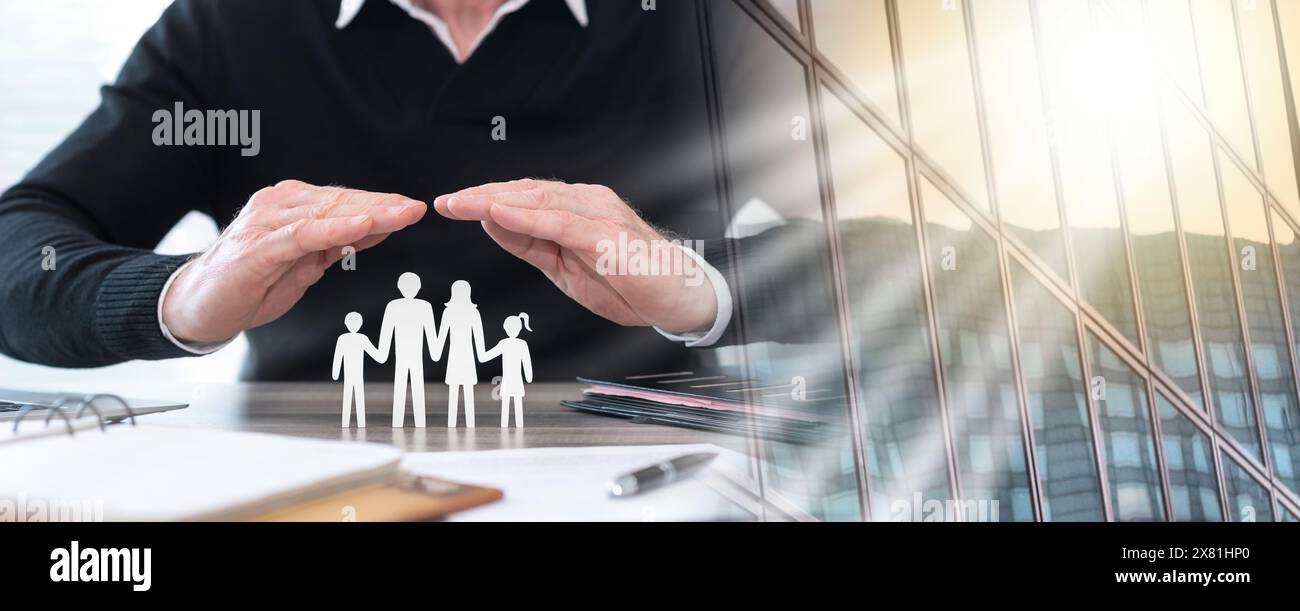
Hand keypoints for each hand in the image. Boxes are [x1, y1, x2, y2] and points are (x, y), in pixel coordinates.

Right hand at [162, 180, 426, 342]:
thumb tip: (379, 227)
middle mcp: (279, 206)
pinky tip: (362, 226)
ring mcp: (267, 223)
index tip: (412, 207)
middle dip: (383, 206)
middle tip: (416, 208)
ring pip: (328, 213)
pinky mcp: (259, 247)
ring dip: (370, 212)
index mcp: (292, 208)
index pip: (344, 201)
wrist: (199, 305)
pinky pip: (304, 234)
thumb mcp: (306, 264)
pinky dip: (336, 229)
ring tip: (401, 214)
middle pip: (342, 202)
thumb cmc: (250, 284)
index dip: (381, 204)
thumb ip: (339, 243)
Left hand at [433, 179, 716, 333]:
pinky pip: (561, 222)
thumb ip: (531, 245)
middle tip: (445, 202)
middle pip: (526, 193)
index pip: (524, 198)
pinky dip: (527, 217)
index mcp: (578, 210)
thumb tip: (492, 223)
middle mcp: (588, 203)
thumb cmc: (633, 283)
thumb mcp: (566, 269)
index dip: (485, 199)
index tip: (451, 204)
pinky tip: (501, 214)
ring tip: (462, 204)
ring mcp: (600, 215)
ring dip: (495, 201)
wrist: (681, 298)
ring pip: (538, 201)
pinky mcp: (608, 236)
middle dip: (481, 196)